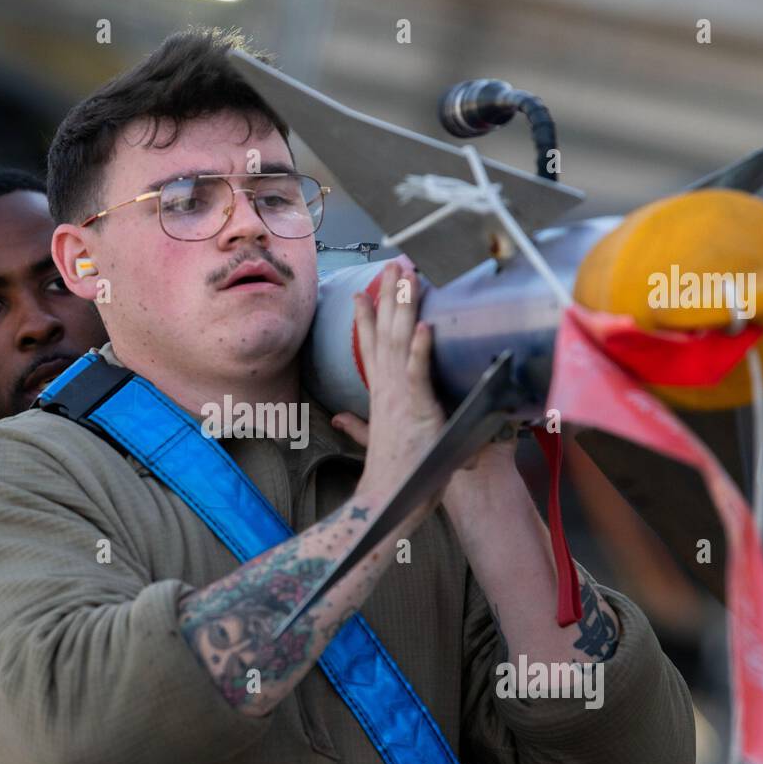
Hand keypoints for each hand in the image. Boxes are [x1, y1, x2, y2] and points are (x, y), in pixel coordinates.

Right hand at [331, 261, 446, 523]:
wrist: (390, 500)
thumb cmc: (391, 472)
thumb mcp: (372, 442)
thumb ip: (356, 426)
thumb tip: (339, 419)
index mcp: (379, 392)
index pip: (371, 345)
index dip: (369, 316)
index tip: (366, 289)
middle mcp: (385, 387)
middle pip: (385, 331)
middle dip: (389, 295)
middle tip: (394, 263)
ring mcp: (398, 396)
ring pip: (399, 341)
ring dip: (402, 308)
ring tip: (405, 278)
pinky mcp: (415, 408)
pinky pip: (417, 373)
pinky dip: (420, 349)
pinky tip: (423, 325)